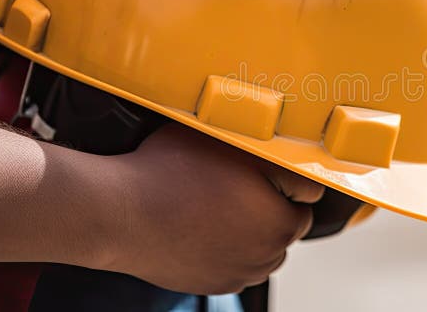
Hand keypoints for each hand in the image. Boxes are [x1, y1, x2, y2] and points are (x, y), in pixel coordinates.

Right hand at [103, 124, 324, 293]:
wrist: (119, 212)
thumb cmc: (172, 173)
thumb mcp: (235, 144)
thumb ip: (278, 155)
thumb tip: (297, 159)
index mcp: (281, 223)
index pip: (307, 198)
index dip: (285, 179)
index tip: (264, 171)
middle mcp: (265, 256)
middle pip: (284, 226)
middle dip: (270, 206)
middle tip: (238, 184)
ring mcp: (238, 274)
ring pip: (261, 248)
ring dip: (250, 230)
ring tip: (219, 205)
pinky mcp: (212, 283)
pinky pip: (234, 264)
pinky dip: (228, 248)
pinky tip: (204, 226)